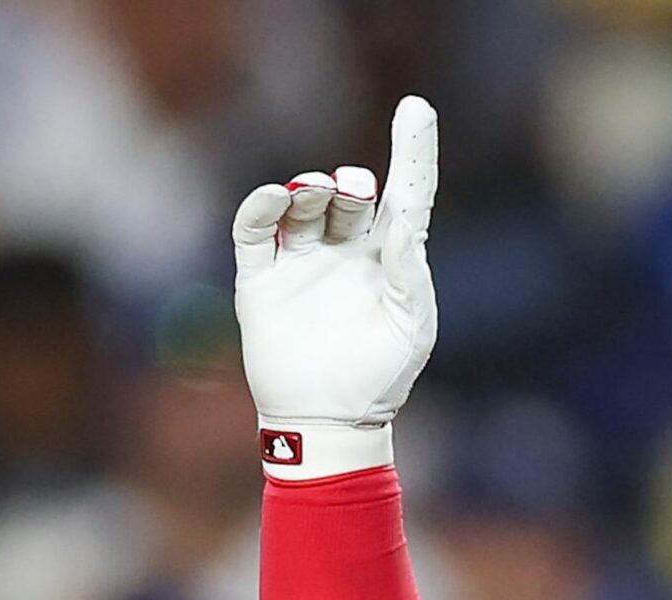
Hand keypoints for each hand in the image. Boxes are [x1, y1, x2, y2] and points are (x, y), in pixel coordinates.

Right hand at [232, 96, 438, 479]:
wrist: (329, 419)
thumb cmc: (381, 377)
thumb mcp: (410, 328)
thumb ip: (411, 275)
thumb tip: (406, 227)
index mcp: (390, 258)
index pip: (406, 193)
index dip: (412, 151)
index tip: (416, 108)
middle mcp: (346, 250)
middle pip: (349, 194)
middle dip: (351, 182)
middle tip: (352, 189)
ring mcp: (302, 260)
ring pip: (303, 202)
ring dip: (311, 188)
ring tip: (316, 194)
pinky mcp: (262, 277)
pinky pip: (255, 229)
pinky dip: (261, 206)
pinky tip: (275, 198)